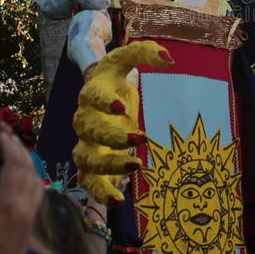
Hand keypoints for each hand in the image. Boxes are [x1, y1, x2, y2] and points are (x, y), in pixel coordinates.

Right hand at [0, 126, 43, 253]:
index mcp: (6, 204)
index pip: (15, 165)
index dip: (9, 145)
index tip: (0, 131)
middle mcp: (24, 208)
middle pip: (28, 170)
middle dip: (18, 150)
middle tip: (6, 134)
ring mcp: (29, 220)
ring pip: (35, 182)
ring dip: (26, 163)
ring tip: (13, 151)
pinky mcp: (30, 230)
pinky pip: (36, 196)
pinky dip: (30, 180)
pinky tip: (21, 177)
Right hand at [73, 40, 173, 203]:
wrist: (101, 99)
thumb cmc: (116, 80)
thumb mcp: (128, 61)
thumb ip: (146, 53)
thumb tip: (169, 59)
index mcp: (93, 93)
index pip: (93, 97)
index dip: (104, 103)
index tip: (122, 108)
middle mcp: (85, 120)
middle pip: (90, 130)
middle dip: (113, 137)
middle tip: (140, 139)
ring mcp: (86, 144)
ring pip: (86, 159)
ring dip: (108, 165)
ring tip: (135, 166)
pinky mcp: (92, 165)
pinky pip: (89, 182)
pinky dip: (100, 192)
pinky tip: (119, 200)